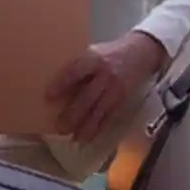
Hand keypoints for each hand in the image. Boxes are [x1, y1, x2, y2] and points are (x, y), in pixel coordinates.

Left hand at [44, 31, 166, 142]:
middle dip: (74, 114)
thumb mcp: (93, 52)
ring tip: (74, 138)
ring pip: (99, 110)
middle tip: (60, 127)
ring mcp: (116, 88)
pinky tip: (89, 137)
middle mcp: (105, 74)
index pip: (75, 71)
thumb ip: (78, 66)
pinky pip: (110, 116)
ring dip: (86, 127)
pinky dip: (99, 128)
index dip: (62, 83)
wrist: (141, 51)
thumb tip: (54, 84)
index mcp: (94, 58)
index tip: (49, 96)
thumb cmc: (109, 53)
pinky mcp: (123, 99)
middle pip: (88, 96)